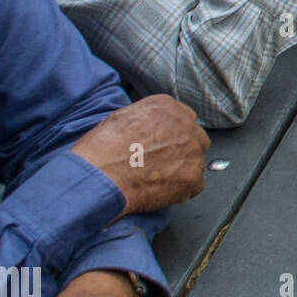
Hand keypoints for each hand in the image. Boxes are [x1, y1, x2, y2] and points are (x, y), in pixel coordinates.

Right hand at [70, 94, 208, 217]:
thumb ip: (149, 118)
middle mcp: (185, 126)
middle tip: (163, 162)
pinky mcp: (193, 177)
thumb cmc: (103, 149)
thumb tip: (153, 127)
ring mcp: (192, 152)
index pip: (185, 118)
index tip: (167, 144)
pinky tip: (160, 189)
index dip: (174, 135)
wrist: (100, 176)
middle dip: (183, 150)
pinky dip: (181, 189)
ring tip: (156, 177)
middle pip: (196, 139)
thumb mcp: (123, 116)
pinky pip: (195, 185)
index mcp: (168, 107)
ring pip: (196, 162)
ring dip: (181, 170)